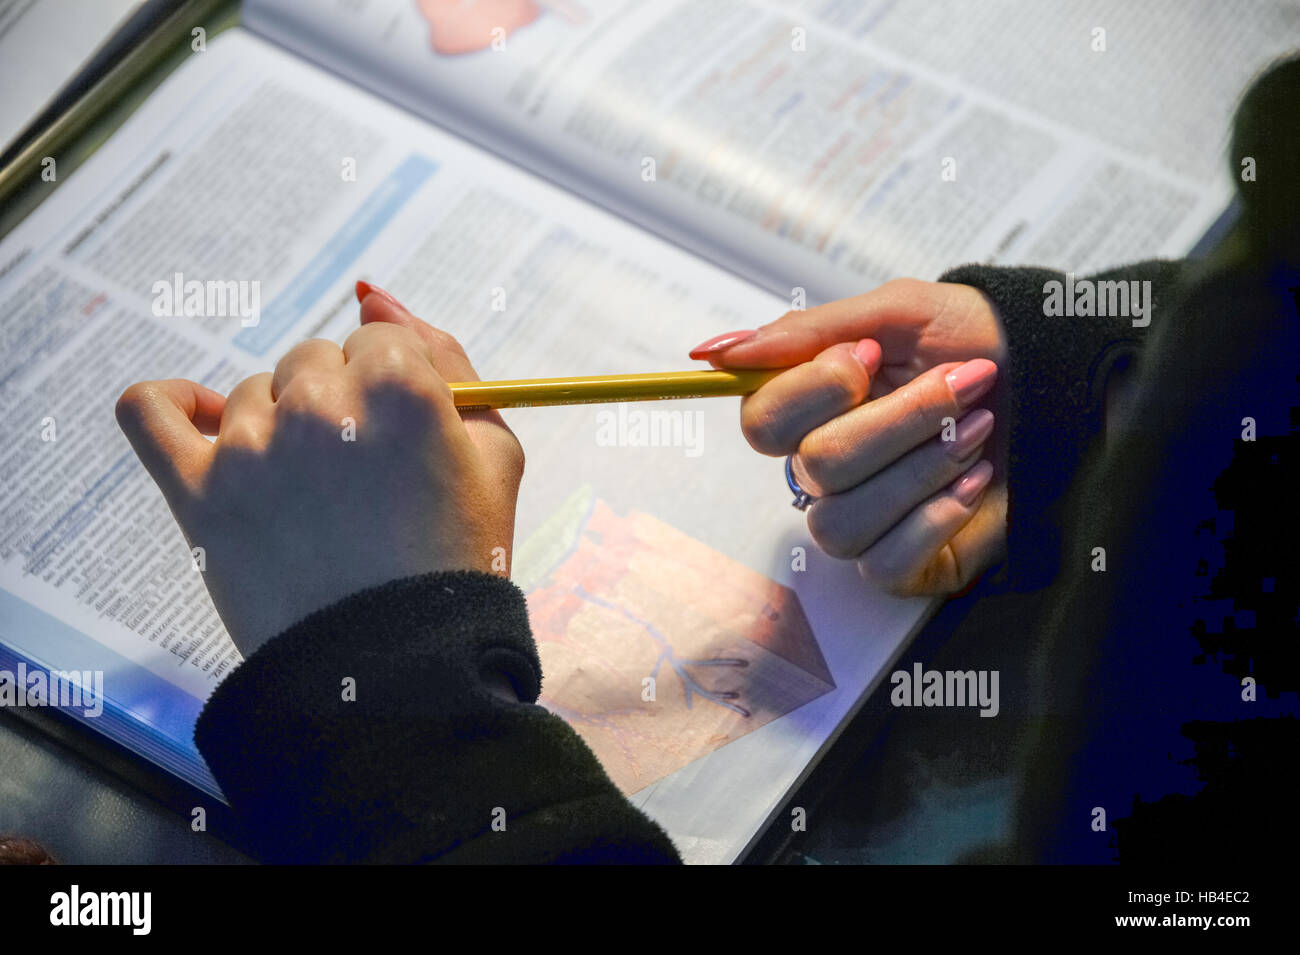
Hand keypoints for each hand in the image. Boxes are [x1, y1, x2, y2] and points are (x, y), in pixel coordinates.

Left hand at [115, 284, 524, 656]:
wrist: (393, 668)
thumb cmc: (454, 562)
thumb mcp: (496, 455)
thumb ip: (449, 357)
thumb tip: (376, 291)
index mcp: (400, 385)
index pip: (379, 342)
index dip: (394, 391)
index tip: (398, 443)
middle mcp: (320, 402)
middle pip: (315, 361)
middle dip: (339, 406)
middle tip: (360, 481)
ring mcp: (250, 445)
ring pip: (253, 390)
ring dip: (279, 426)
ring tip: (310, 498)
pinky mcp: (195, 489)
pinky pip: (149, 409)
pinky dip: (171, 401)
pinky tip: (203, 419)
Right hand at [691, 278, 1007, 596]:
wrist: (1064, 380)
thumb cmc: (979, 343)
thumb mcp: (899, 312)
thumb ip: (806, 332)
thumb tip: (716, 353)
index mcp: (813, 410)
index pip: (760, 423)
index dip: (812, 392)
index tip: (871, 356)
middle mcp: (827, 470)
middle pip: (816, 467)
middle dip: (899, 420)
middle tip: (964, 383)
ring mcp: (864, 522)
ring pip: (842, 521)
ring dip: (923, 468)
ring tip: (977, 430)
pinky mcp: (906, 565)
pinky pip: (885, 564)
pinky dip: (935, 519)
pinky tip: (973, 484)